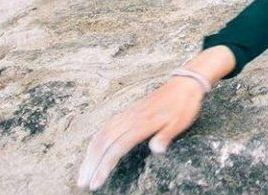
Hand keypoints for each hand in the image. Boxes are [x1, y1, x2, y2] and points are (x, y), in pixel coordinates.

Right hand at [76, 77, 204, 190]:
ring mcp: (127, 114)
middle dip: (91, 163)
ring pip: (102, 134)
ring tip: (84, 171)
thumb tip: (156, 149)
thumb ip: (166, 136)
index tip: (96, 182)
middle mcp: (130, 118)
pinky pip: (106, 126)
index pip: (117, 147)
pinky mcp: (128, 112)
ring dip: (90, 153)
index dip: (104, 166)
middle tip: (83, 182)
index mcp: (142, 123)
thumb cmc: (183, 106)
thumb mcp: (180, 123)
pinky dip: (96, 140)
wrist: (184, 85)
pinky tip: (93, 149)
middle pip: (104, 142)